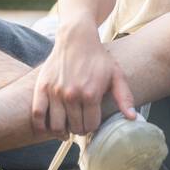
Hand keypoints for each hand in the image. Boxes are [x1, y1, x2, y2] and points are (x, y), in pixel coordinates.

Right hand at [32, 17, 136, 137]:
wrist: (77, 40)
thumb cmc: (99, 59)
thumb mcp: (117, 75)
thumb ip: (124, 97)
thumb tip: (132, 118)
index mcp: (91, 94)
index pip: (90, 125)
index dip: (92, 127)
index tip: (92, 122)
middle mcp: (72, 95)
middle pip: (74, 127)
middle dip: (79, 129)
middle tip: (80, 123)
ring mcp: (55, 92)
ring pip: (55, 125)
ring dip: (62, 130)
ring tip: (67, 125)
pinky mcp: (41, 88)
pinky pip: (37, 115)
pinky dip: (42, 126)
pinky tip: (50, 125)